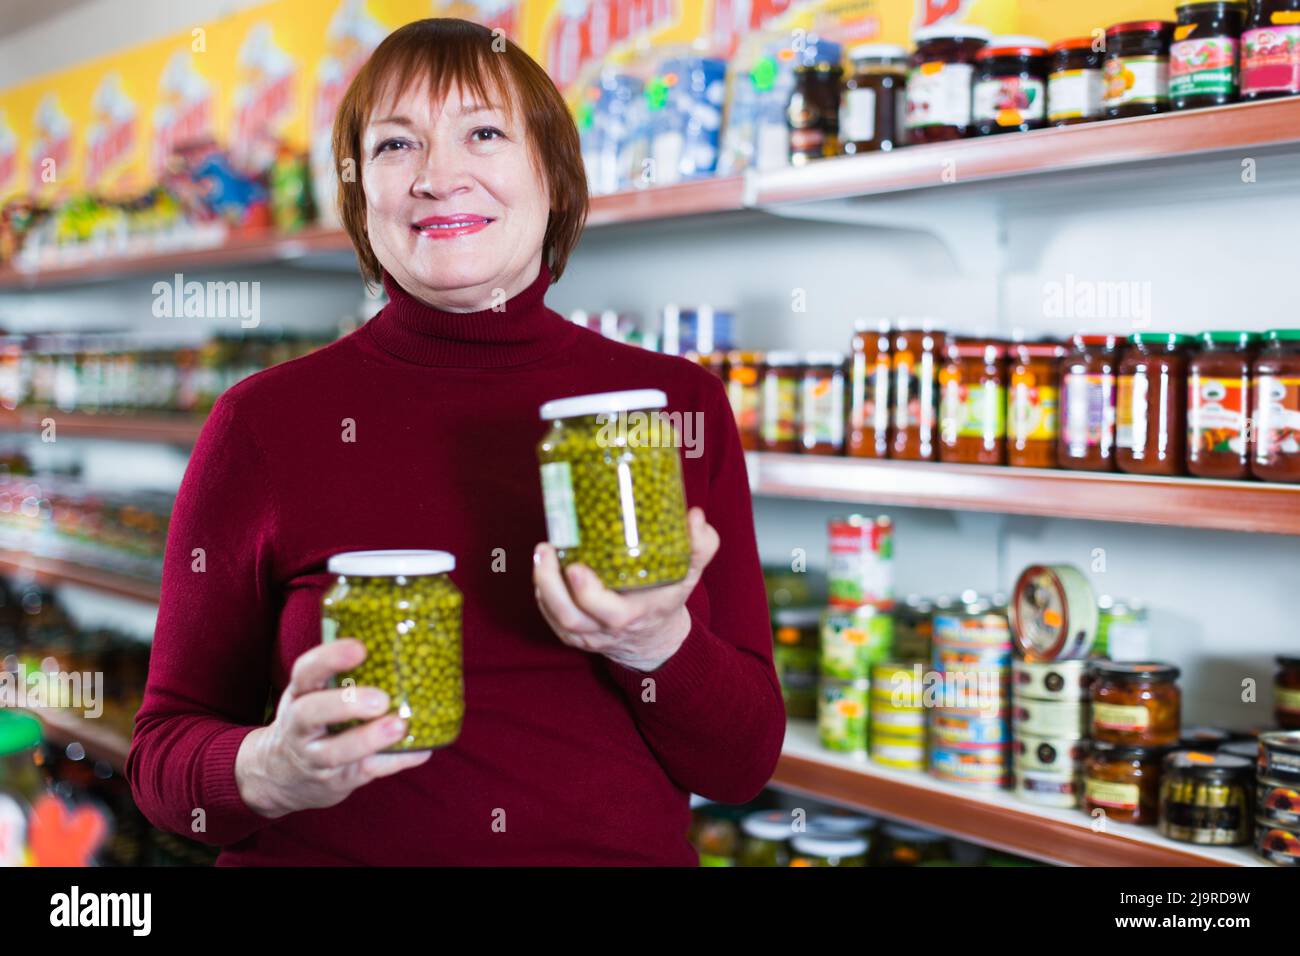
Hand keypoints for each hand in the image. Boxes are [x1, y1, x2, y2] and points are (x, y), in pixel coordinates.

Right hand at [234, 639, 431, 818]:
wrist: (280, 777)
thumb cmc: (312, 722)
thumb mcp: (313, 694)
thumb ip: (345, 675)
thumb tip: (408, 648)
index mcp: (299, 695)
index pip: (305, 672)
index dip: (329, 658)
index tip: (360, 648)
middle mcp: (300, 726)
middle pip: (310, 713)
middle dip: (345, 704)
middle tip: (381, 699)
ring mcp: (315, 757)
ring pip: (335, 752)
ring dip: (368, 739)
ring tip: (398, 726)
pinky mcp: (336, 781)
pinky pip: (365, 772)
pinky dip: (395, 761)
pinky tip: (421, 750)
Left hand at [533, 507, 720, 671]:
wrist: (654, 639)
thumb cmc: (667, 599)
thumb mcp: (689, 575)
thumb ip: (699, 547)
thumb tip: (695, 517)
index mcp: (634, 616)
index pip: (609, 614)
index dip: (588, 594)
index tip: (576, 566)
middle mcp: (607, 630)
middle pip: (571, 617)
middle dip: (552, 585)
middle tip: (547, 549)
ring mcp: (587, 635)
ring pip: (557, 617)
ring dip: (543, 585)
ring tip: (542, 551)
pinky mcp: (573, 635)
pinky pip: (550, 618)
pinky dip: (543, 594)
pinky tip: (543, 568)